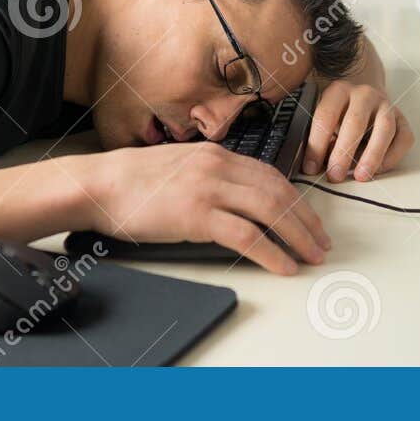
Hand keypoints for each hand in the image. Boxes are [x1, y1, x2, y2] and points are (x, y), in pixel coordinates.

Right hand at [79, 142, 330, 274]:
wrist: (98, 185)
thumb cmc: (130, 182)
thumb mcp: (178, 168)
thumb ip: (208, 177)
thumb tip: (233, 201)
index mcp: (215, 154)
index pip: (270, 175)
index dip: (296, 199)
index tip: (309, 219)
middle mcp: (218, 166)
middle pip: (278, 192)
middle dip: (306, 220)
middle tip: (321, 242)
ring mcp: (208, 189)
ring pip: (270, 211)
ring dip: (297, 236)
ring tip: (311, 256)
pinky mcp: (197, 215)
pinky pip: (247, 236)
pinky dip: (271, 253)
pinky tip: (283, 266)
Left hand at [303, 81, 413, 182]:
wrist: (364, 96)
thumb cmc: (338, 113)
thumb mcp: (322, 116)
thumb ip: (317, 135)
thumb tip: (312, 164)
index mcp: (339, 90)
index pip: (326, 116)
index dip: (317, 144)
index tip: (310, 168)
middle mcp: (365, 94)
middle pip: (355, 122)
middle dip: (344, 152)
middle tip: (334, 175)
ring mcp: (386, 106)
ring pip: (384, 129)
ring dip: (372, 155)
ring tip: (360, 176)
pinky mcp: (402, 120)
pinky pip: (403, 138)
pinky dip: (392, 156)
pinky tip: (378, 170)